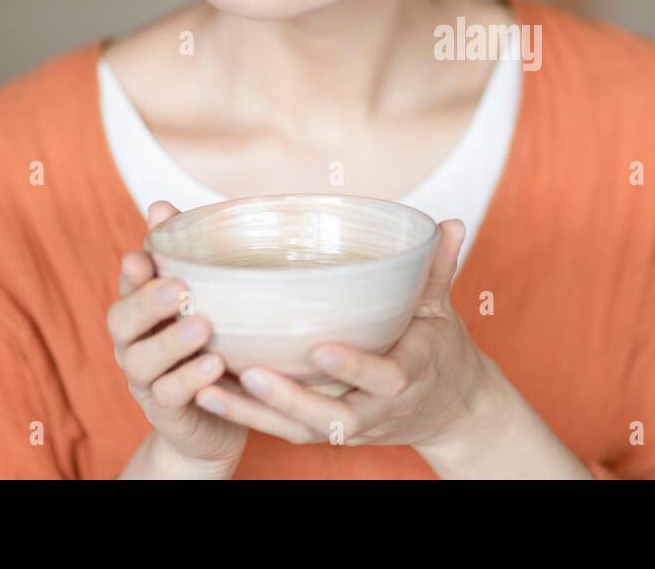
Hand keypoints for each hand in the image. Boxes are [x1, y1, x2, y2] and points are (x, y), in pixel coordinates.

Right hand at [109, 200, 247, 476]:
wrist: (214, 419)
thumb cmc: (209, 344)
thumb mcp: (203, 300)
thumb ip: (185, 257)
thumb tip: (160, 205)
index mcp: (142, 310)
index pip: (128, 283)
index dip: (133, 270)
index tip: (144, 255)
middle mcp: (134, 343)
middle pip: (121, 320)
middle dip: (146, 301)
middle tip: (179, 288)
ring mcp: (146, 380)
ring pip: (141, 360)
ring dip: (169, 342)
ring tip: (202, 326)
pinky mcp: (165, 412)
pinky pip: (169, 396)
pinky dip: (189, 380)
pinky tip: (214, 365)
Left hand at [194, 219, 500, 450]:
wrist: (447, 408)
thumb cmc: (437, 349)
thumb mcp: (441, 310)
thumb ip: (440, 268)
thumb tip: (449, 222)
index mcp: (409, 375)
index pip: (384, 377)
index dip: (355, 366)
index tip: (321, 348)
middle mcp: (376, 409)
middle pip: (333, 416)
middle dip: (290, 399)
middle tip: (250, 373)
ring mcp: (349, 425)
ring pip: (299, 429)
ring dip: (252, 413)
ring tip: (206, 387)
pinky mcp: (325, 431)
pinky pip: (282, 430)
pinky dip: (245, 417)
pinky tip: (205, 395)